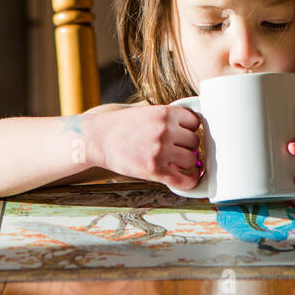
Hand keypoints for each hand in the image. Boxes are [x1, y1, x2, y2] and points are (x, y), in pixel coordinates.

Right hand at [87, 103, 202, 190]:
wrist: (98, 139)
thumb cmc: (122, 126)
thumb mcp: (147, 112)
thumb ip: (168, 118)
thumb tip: (193, 129)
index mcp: (164, 113)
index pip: (195, 122)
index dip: (191, 129)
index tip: (186, 134)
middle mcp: (165, 131)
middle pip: (194, 141)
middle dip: (187, 146)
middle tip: (177, 149)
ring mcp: (160, 151)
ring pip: (191, 159)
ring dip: (186, 162)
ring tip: (176, 161)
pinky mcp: (155, 170)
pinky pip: (184, 180)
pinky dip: (189, 181)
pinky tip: (186, 179)